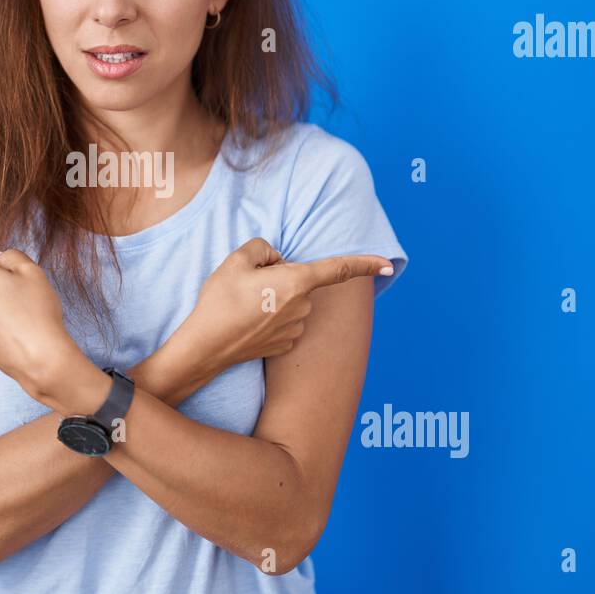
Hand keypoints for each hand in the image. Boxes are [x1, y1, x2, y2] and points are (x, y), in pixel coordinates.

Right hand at [163, 237, 393, 390]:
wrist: (207, 346)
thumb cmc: (221, 301)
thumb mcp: (236, 260)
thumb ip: (262, 247)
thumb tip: (275, 261)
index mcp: (297, 282)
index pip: (338, 269)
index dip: (365, 263)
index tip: (387, 263)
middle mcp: (304, 307)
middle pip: (299, 280)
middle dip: (279, 276)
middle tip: (246, 285)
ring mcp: (296, 328)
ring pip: (291, 301)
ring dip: (273, 298)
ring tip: (242, 305)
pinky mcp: (286, 344)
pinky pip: (284, 320)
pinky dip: (269, 317)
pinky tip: (247, 322)